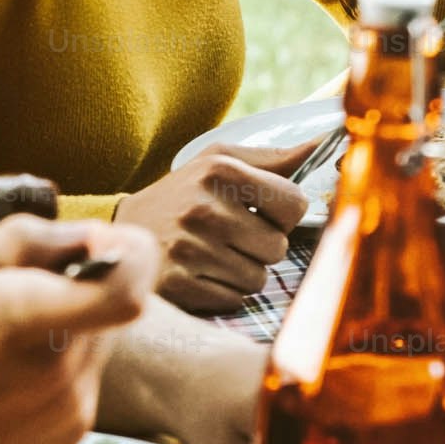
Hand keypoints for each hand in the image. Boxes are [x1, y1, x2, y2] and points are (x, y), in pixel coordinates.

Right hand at [0, 215, 159, 443]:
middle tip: (14, 296)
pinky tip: (3, 378)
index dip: (134, 256)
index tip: (108, 244)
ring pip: (100, 339)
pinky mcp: (71, 434)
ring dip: (68, 326)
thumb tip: (97, 234)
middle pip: (112, 304)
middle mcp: (55, 374)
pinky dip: (60, 364)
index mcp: (17, 322)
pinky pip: (88, 376)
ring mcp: (68, 411)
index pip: (127, 291)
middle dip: (81, 286)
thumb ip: (30, 241)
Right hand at [117, 140, 311, 314]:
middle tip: (233, 237)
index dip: (285, 214)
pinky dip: (223, 292)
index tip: (263, 213)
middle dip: (262, 246)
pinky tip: (200, 274)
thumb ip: (273, 158)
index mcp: (220, 171)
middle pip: (278, 247)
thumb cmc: (184, 194)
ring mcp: (189, 250)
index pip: (295, 204)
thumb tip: (324, 143)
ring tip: (215, 255)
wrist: (120, 232)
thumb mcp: (220, 161)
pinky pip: (233, 300)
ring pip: (258, 279)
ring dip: (243, 271)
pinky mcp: (177, 285)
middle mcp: (204, 210)